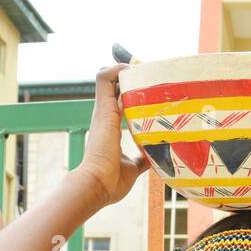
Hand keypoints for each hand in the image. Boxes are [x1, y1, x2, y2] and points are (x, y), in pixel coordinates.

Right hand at [72, 66, 148, 207]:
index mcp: (110, 128)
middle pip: (113, 85)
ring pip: (107, 77)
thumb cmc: (110, 181)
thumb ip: (142, 159)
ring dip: (123, 68)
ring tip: (141, 65)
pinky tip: (131, 67)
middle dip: (129, 74)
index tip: (148, 85)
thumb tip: (154, 157)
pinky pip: (104, 77)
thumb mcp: (133, 168)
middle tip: (148, 71)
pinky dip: (116, 68)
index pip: (119, 101)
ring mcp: (103, 112)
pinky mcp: (103, 109)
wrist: (97, 185)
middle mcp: (105, 117)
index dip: (131, 90)